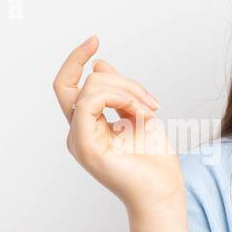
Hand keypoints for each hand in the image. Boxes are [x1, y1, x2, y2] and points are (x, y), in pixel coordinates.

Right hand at [53, 35, 183, 214]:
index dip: (76, 59)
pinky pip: (90, 102)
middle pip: (78, 82)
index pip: (68, 84)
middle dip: (118, 78)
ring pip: (90, 87)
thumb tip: (98, 64)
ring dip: (127, 90)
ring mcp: (79, 139)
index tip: (94, 39)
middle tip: (150, 100)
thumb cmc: (154, 160)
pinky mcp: (86, 146)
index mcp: (87, 125)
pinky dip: (120, 98)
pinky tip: (141, 114)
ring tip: (150, 111)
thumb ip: (117, 91)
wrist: (163, 192)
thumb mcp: (137, 112)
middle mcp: (78, 132)